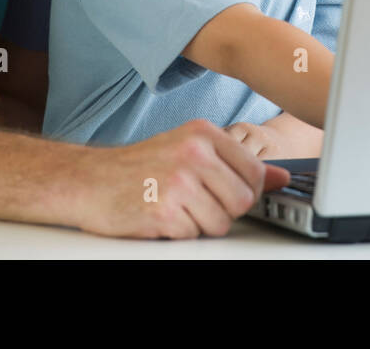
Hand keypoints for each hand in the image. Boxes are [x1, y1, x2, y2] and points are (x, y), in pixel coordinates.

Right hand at [71, 119, 289, 238]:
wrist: (88, 181)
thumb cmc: (139, 166)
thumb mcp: (189, 150)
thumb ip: (235, 163)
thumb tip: (281, 177)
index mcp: (203, 133)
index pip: (255, 171)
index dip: (243, 190)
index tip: (224, 192)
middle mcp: (193, 153)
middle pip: (242, 200)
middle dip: (223, 210)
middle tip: (194, 202)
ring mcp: (178, 182)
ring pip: (221, 223)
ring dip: (200, 224)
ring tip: (175, 207)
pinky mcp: (163, 211)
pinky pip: (193, 236)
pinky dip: (178, 233)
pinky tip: (160, 216)